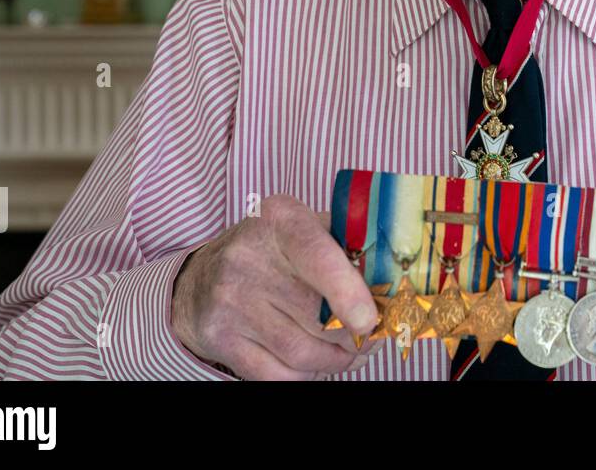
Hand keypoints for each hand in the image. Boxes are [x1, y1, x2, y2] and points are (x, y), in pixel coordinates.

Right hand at [171, 194, 377, 378]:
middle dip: (356, 335)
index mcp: (280, 220)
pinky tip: (319, 362)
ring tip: (352, 351)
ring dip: (338, 360)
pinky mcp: (220, 337)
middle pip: (318, 317)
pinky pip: (279, 376)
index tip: (370, 320)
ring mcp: (229, 301)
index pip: (317, 256)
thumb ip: (347, 246)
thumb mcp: (306, 227)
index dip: (349, 293)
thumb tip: (394, 282)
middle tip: (374, 335)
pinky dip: (309, 375)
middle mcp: (248, 257)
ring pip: (303, 353)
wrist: (201, 277)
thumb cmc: (273, 250)